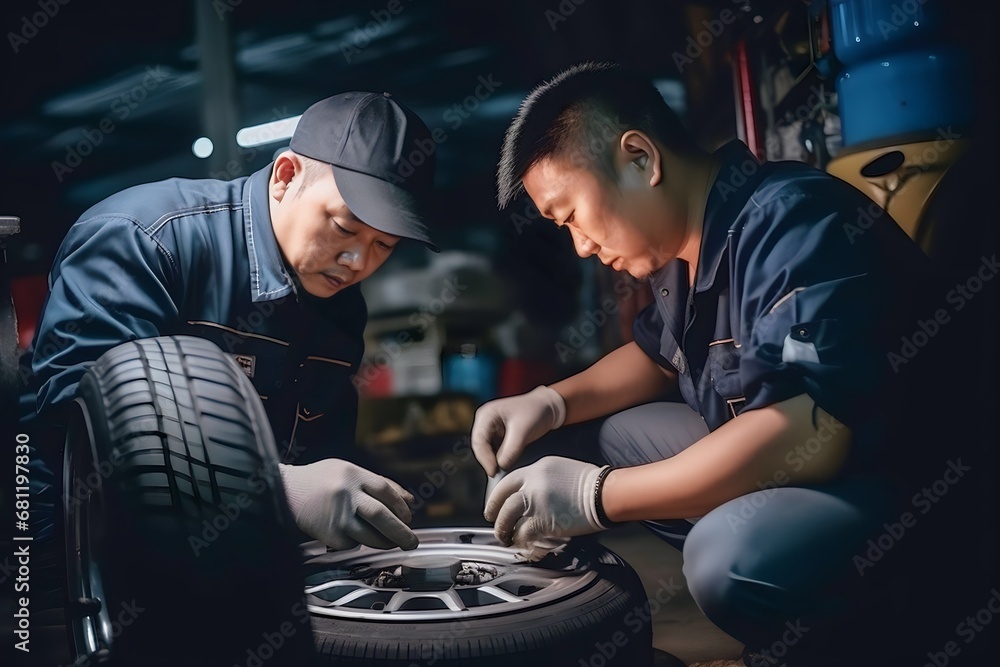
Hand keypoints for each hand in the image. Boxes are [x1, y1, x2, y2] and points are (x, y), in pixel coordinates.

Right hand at [279, 459, 417, 550]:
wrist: (282, 490)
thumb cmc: (320, 480)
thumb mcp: (348, 471)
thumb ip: (379, 484)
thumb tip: (410, 500)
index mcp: (352, 474)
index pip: (386, 491)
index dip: (401, 506)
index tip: (408, 518)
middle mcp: (345, 493)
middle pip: (381, 515)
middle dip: (401, 532)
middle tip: (411, 542)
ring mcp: (335, 514)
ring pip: (369, 535)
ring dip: (384, 543)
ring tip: (391, 543)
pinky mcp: (326, 532)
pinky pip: (351, 544)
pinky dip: (356, 543)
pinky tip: (352, 535)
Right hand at [471, 385, 565, 475]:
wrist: (547, 407)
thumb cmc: (536, 411)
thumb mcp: (524, 430)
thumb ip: (511, 449)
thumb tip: (500, 466)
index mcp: (486, 414)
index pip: (478, 440)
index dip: (485, 458)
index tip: (494, 471)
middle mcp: (484, 420)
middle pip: (479, 446)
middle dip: (488, 460)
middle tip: (498, 474)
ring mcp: (490, 428)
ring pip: (485, 450)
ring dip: (493, 460)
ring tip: (503, 470)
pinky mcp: (497, 435)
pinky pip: (493, 450)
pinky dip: (498, 458)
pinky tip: (507, 464)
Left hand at [483, 456, 608, 548]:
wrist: (604, 493)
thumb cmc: (590, 484)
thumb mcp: (560, 470)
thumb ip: (541, 480)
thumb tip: (528, 495)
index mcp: (536, 469)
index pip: (506, 483)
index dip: (496, 498)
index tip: (494, 508)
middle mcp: (532, 483)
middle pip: (503, 501)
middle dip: (496, 516)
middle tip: (498, 526)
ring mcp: (536, 502)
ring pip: (508, 518)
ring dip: (505, 532)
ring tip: (508, 539)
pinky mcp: (543, 520)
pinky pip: (523, 534)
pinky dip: (522, 544)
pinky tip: (526, 548)